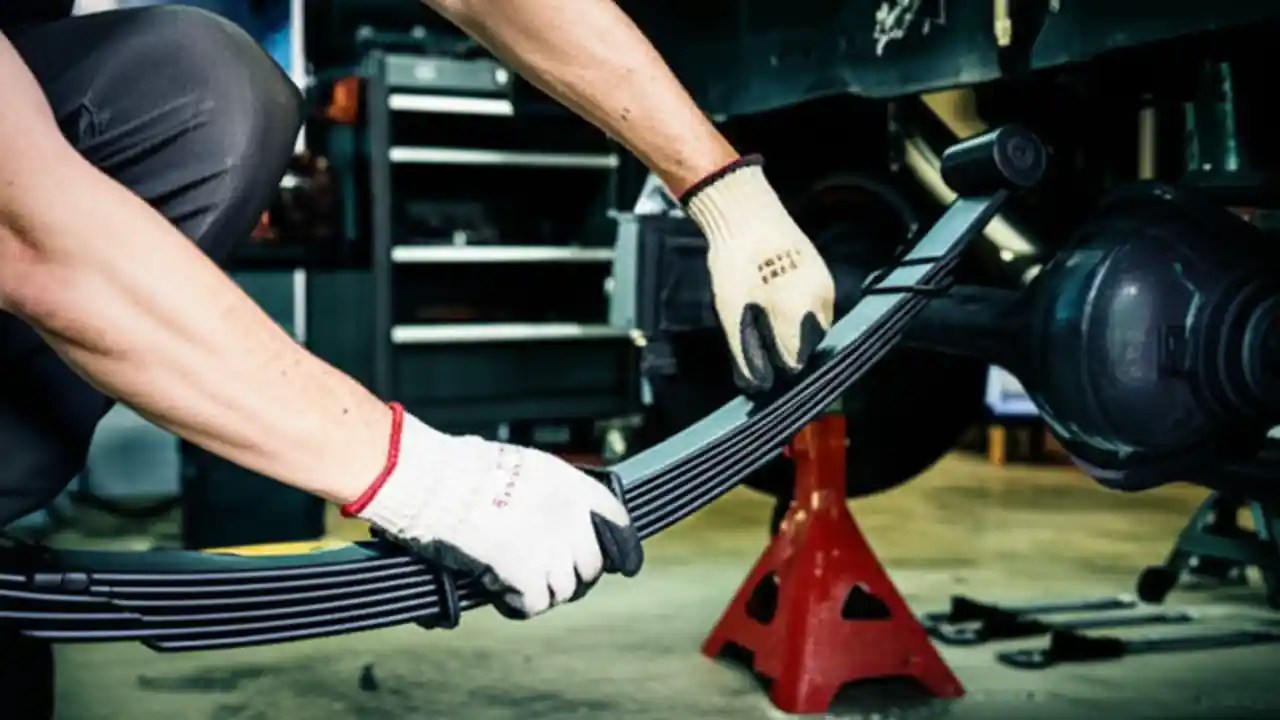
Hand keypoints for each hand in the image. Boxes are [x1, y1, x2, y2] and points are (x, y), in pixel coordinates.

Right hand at [343, 404, 642, 618]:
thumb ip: (545, 494)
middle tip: (544, 578)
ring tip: (514, 584)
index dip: (622, 547)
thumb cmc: (461, 469)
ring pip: (565, 589)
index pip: (616, 519)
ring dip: (542, 591)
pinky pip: (536, 603)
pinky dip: (519, 605)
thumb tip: (548, 523)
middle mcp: (569, 516)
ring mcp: (551, 546)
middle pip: (591, 565)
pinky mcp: (526, 573)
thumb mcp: (519, 466)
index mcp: (570, 484)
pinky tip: (502, 595)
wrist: (434, 482)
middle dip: (572, 576)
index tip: (623, 566)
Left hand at [681, 156, 836, 392]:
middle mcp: (822, 303)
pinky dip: (799, 314)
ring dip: (796, 332)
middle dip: (787, 350)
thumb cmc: (734, 262)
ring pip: (815, 327)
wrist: (745, 212)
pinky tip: (776, 303)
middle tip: (760, 338)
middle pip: (809, 346)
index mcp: (801, 314)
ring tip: (766, 318)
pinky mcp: (823, 275)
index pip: (796, 361)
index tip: (760, 360)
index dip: (776, 365)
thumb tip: (757, 385)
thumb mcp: (731, 312)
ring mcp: (826, 286)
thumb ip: (746, 353)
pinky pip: (816, 308)